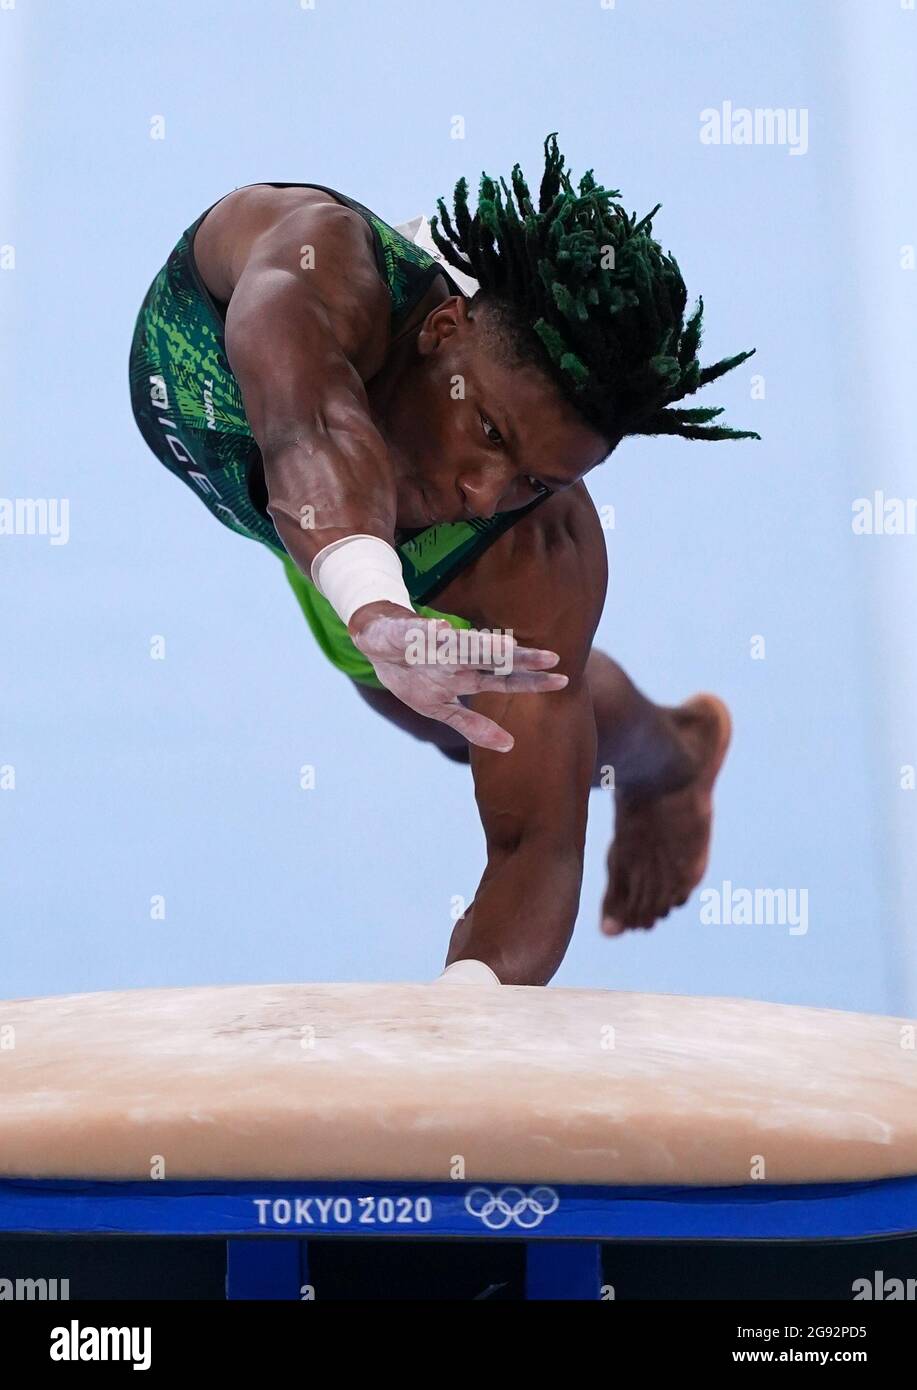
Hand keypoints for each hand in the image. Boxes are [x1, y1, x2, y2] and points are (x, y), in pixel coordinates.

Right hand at [348, 602, 567, 751]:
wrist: (377, 641)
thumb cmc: (414, 674)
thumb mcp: (439, 708)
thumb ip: (472, 726)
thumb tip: (509, 747)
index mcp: (466, 674)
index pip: (505, 678)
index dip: (531, 681)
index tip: (563, 680)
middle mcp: (457, 658)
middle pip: (493, 659)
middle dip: (520, 660)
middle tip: (552, 658)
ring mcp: (434, 646)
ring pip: (463, 646)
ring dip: (483, 646)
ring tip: (506, 648)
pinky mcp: (408, 634)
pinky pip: (419, 633)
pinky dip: (430, 632)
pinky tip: (443, 631)